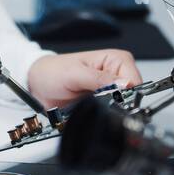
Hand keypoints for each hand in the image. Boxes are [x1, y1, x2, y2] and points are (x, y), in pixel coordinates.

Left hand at [26, 49, 141, 109]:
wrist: (38, 84)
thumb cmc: (53, 71)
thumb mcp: (74, 74)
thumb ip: (99, 79)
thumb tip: (123, 85)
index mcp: (115, 59)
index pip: (135, 80)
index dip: (127, 93)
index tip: (112, 99)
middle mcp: (116, 74)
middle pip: (132, 96)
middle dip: (117, 103)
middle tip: (96, 101)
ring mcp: (111, 90)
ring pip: (123, 107)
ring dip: (108, 110)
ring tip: (88, 104)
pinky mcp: (103, 102)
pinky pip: (111, 114)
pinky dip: (102, 115)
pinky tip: (89, 110)